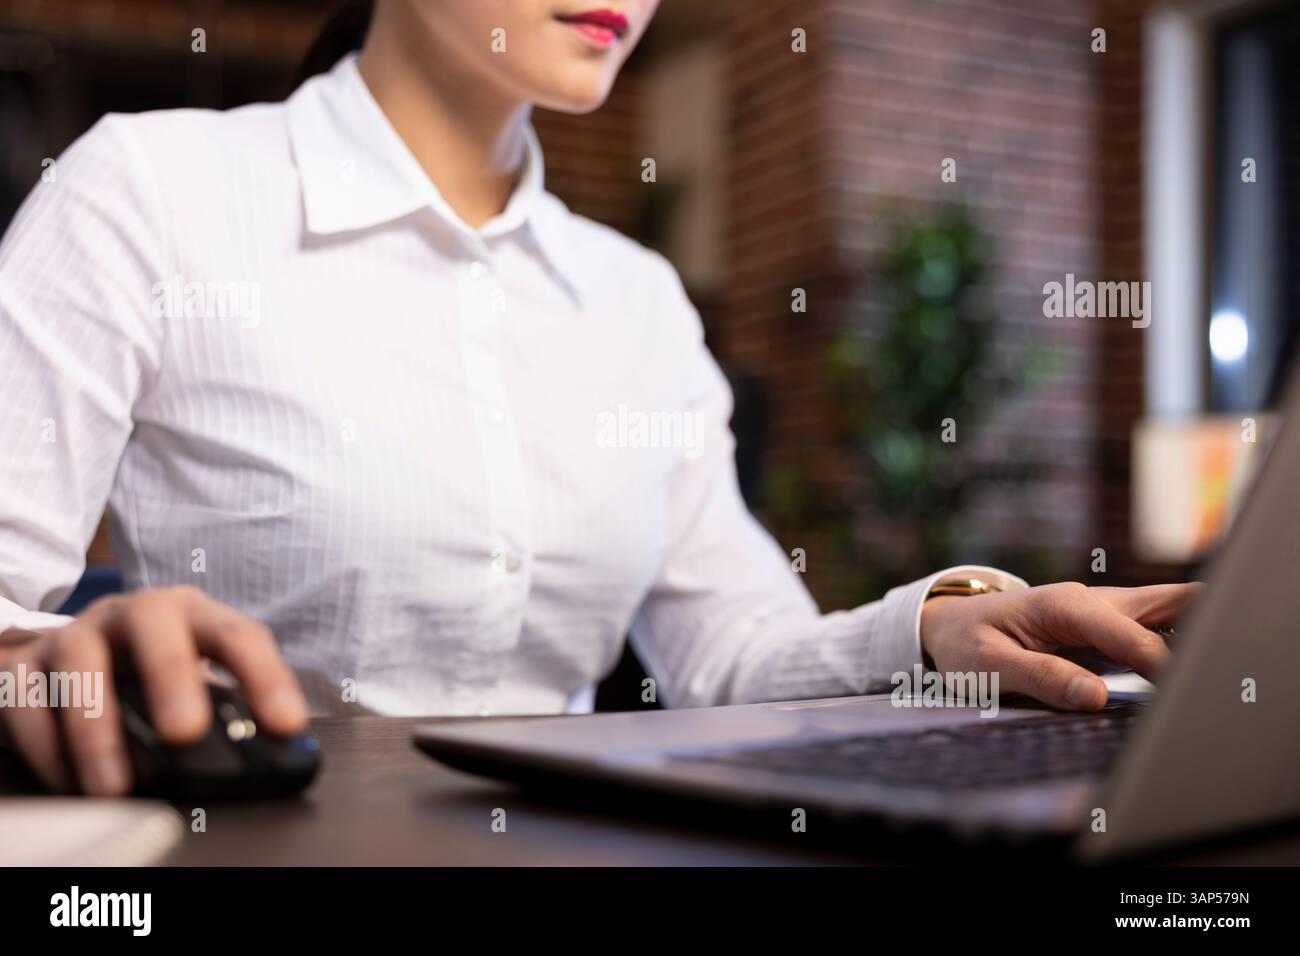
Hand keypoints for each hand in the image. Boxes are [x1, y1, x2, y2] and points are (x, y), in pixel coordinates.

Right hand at [0, 586, 307, 794]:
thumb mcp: (192, 680)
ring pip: (82, 661)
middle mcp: (135, 614)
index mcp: (192, 614)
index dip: (265, 677)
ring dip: (97, 727)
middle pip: (156, 624)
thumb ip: (224, 711)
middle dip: (173, 676)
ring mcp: (78, 633)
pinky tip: (69, 780)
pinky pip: (28, 698)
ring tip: (115, 786)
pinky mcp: (25, 665)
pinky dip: (46, 743)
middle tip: (185, 734)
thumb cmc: (146, 673)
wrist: (69, 658)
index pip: (238, 635)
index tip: (285, 726)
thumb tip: (269, 755)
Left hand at [919, 581, 1203, 710]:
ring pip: (1173, 610)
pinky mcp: (1110, 626)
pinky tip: (1192, 669)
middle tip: (1220, 665)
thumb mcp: (987, 665)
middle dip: (1203, 627)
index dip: (1159, 666)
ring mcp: (1106, 611)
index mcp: (1065, 606)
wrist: (948, 623)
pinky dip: (1184, 641)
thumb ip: (1041, 677)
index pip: (1130, 635)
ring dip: (1199, 631)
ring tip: (1216, 669)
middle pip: (1171, 603)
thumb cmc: (965, 642)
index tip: (1178, 695)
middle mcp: (1093, 601)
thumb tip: (1095, 696)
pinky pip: (1160, 627)